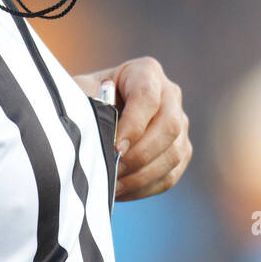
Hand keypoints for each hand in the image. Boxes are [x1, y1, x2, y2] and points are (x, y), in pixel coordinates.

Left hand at [75, 57, 191, 201]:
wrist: (93, 116)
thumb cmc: (85, 101)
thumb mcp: (81, 95)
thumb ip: (90, 108)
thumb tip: (101, 135)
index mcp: (146, 72)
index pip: (148, 96)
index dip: (133, 124)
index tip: (114, 147)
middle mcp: (170, 94)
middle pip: (170, 126)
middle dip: (139, 154)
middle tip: (112, 169)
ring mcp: (179, 124)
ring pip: (173, 154)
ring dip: (140, 176)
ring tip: (111, 185)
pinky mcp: (180, 151)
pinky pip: (169, 176)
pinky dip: (143, 188)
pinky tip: (119, 190)